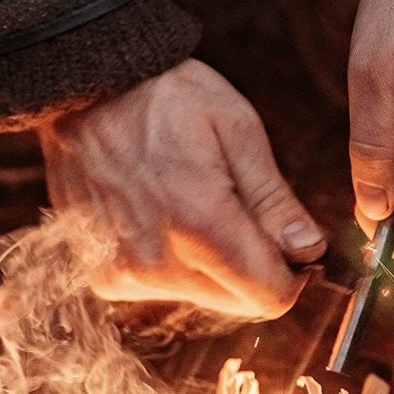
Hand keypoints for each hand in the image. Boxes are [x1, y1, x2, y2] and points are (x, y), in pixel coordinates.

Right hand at [39, 59, 324, 317]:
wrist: (84, 89)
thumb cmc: (165, 98)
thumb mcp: (237, 129)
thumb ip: (275, 200)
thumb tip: (309, 251)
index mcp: (200, 225)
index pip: (270, 296)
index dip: (294, 276)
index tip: (295, 247)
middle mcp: (159, 263)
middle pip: (240, 304)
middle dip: (257, 270)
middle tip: (245, 215)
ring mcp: (126, 274)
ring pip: (205, 298)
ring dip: (215, 266)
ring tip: (195, 204)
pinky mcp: (104, 275)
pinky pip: (163, 289)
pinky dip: (176, 264)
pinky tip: (163, 216)